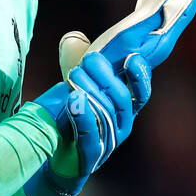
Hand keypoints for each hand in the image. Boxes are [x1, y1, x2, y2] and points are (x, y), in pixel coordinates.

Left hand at [27, 51, 150, 195]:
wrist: (54, 157)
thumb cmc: (70, 120)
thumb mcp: (79, 92)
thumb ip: (84, 72)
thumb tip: (75, 39)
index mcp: (125, 111)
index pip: (140, 93)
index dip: (140, 76)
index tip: (131, 58)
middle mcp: (121, 126)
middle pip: (121, 99)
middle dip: (107, 76)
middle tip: (90, 58)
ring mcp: (108, 143)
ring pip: (105, 114)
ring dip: (90, 91)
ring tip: (75, 75)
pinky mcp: (90, 157)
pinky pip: (90, 136)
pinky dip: (83, 116)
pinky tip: (74, 99)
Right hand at [59, 0, 195, 78]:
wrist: (93, 86)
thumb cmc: (107, 62)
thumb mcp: (130, 37)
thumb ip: (153, 17)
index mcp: (162, 37)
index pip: (184, 8)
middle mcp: (158, 36)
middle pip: (178, 5)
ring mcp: (147, 35)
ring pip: (163, 4)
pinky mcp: (133, 34)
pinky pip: (147, 8)